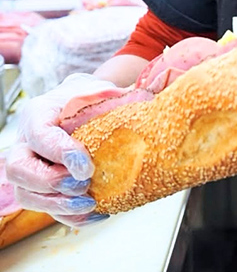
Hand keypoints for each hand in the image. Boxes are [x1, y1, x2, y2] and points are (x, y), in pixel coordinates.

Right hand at [5, 74, 114, 226]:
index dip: (60, 153)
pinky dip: (71, 217)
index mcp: (38, 114)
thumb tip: (146, 94)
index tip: (86, 167)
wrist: (82, 106)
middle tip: (83, 185)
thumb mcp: (99, 89)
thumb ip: (113, 93)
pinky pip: (47, 209)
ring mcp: (29, 169)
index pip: (39, 136)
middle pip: (19, 170)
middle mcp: (26, 143)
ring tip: (89, 204)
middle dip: (50, 182)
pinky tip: (97, 214)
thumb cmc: (89, 97)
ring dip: (58, 205)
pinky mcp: (41, 188)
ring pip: (28, 195)